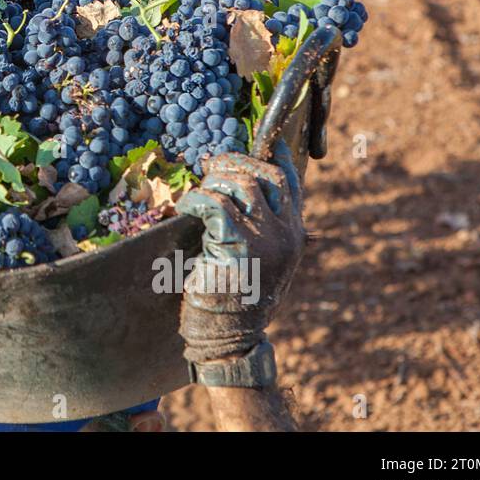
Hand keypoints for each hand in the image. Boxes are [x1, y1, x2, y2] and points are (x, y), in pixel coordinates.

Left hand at [177, 139, 305, 367]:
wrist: (229, 338)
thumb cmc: (235, 300)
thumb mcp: (259, 261)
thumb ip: (260, 230)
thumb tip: (237, 194)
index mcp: (293, 235)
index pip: (293, 185)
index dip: (281, 157)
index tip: (271, 141)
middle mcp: (285, 234)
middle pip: (267, 175)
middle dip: (237, 162)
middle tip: (213, 164)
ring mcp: (265, 239)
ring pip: (241, 184)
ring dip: (214, 180)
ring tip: (199, 192)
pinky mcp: (237, 245)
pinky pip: (215, 204)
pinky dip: (196, 200)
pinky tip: (186, 208)